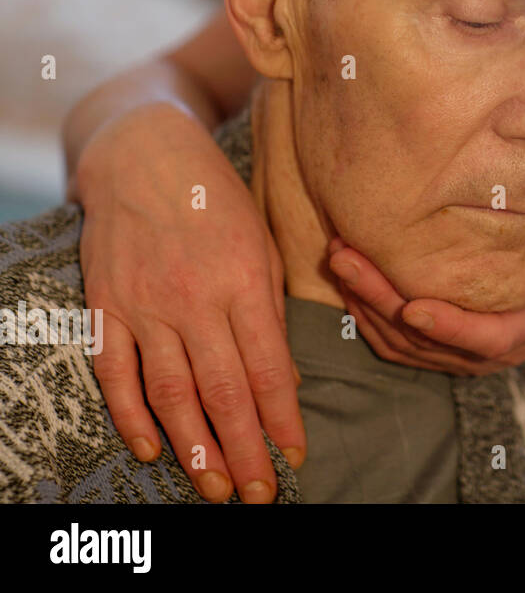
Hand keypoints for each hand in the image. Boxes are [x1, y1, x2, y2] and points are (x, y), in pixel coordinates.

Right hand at [77, 103, 304, 502]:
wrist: (144, 155)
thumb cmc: (217, 200)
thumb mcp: (262, 243)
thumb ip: (270, 311)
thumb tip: (284, 379)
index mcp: (244, 280)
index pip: (267, 367)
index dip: (282, 419)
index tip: (294, 457)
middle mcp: (194, 298)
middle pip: (222, 390)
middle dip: (244, 449)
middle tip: (257, 494)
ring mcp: (144, 304)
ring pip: (170, 391)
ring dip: (193, 446)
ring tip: (215, 486)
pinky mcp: (105, 305)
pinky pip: (114, 371)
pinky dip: (130, 414)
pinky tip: (151, 447)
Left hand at [328, 222, 524, 374]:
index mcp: (522, 332)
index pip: (484, 338)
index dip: (448, 327)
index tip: (412, 306)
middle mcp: (484, 355)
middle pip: (426, 341)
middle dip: (382, 300)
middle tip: (347, 257)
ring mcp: (456, 358)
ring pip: (401, 345)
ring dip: (364, 304)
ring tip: (339, 258)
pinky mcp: (433, 351)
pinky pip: (392, 345)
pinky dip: (365, 316)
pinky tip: (346, 280)